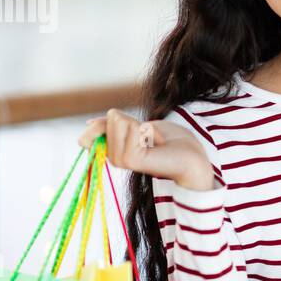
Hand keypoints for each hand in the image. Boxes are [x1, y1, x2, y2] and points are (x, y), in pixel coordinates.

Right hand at [78, 109, 215, 190]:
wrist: (193, 155)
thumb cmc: (170, 141)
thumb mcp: (137, 126)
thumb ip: (113, 125)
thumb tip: (88, 124)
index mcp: (115, 151)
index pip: (94, 131)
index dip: (107, 122)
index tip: (132, 125)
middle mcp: (116, 158)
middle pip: (108, 122)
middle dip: (130, 120)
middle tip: (149, 134)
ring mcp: (123, 160)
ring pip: (117, 125)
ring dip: (137, 124)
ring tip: (152, 137)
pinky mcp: (133, 161)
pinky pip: (129, 131)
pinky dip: (143, 130)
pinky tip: (153, 141)